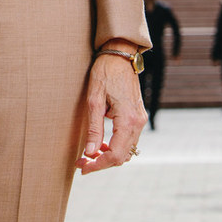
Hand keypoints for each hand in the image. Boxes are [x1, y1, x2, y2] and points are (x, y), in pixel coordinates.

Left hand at [77, 53, 146, 175]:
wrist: (120, 54)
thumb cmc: (105, 73)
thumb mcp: (94, 100)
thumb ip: (94, 129)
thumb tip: (90, 153)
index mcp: (128, 120)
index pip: (115, 155)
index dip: (98, 165)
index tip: (82, 167)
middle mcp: (138, 122)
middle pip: (122, 156)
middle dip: (102, 163)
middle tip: (82, 162)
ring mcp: (140, 119)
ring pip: (127, 150)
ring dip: (109, 156)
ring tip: (89, 154)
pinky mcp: (138, 116)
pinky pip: (129, 140)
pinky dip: (116, 146)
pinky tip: (101, 143)